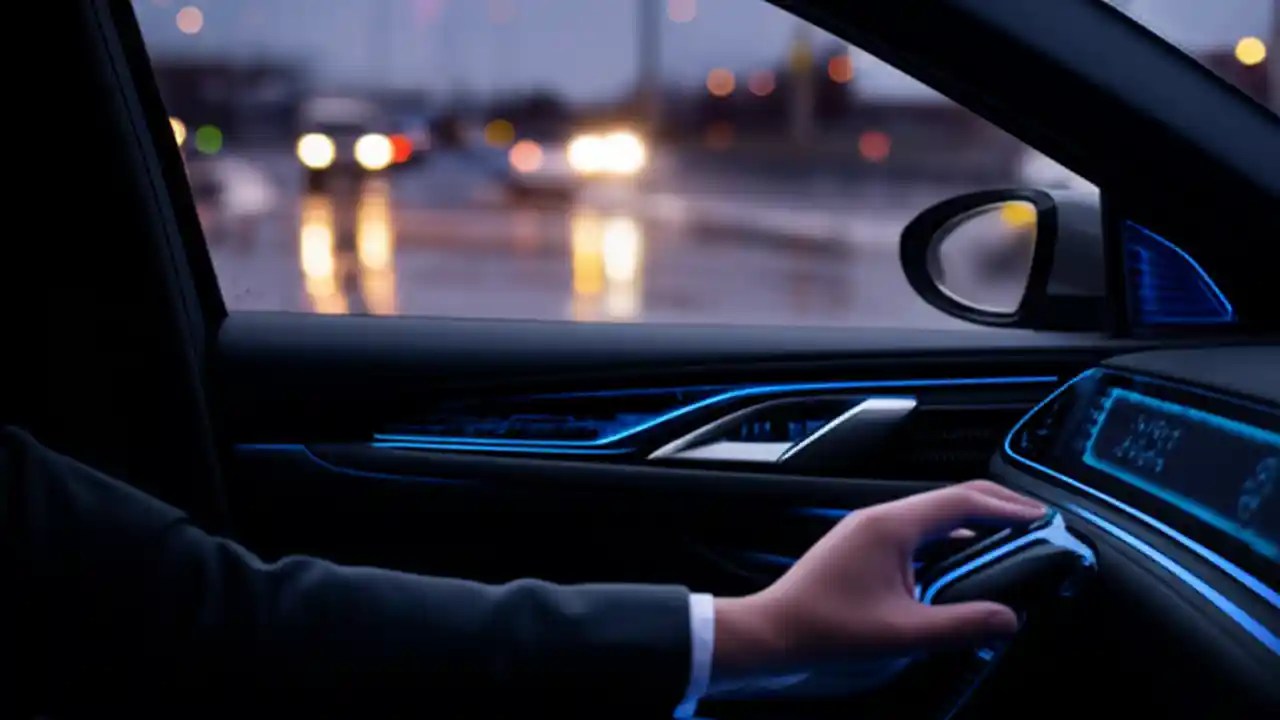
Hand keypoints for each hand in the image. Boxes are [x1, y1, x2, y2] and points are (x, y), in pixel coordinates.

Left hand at [711, 481, 1046, 683]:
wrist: (773, 632)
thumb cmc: (824, 629)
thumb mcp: (903, 634)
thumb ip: (961, 625)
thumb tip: (1006, 619)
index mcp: (891, 526)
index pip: (962, 501)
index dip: (1007, 507)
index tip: (1041, 516)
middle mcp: (880, 520)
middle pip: (950, 501)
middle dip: (996, 508)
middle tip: (1034, 523)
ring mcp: (870, 532)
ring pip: (933, 517)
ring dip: (973, 524)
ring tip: (1010, 540)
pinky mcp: (864, 548)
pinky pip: (917, 534)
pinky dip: (949, 540)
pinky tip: (964, 563)